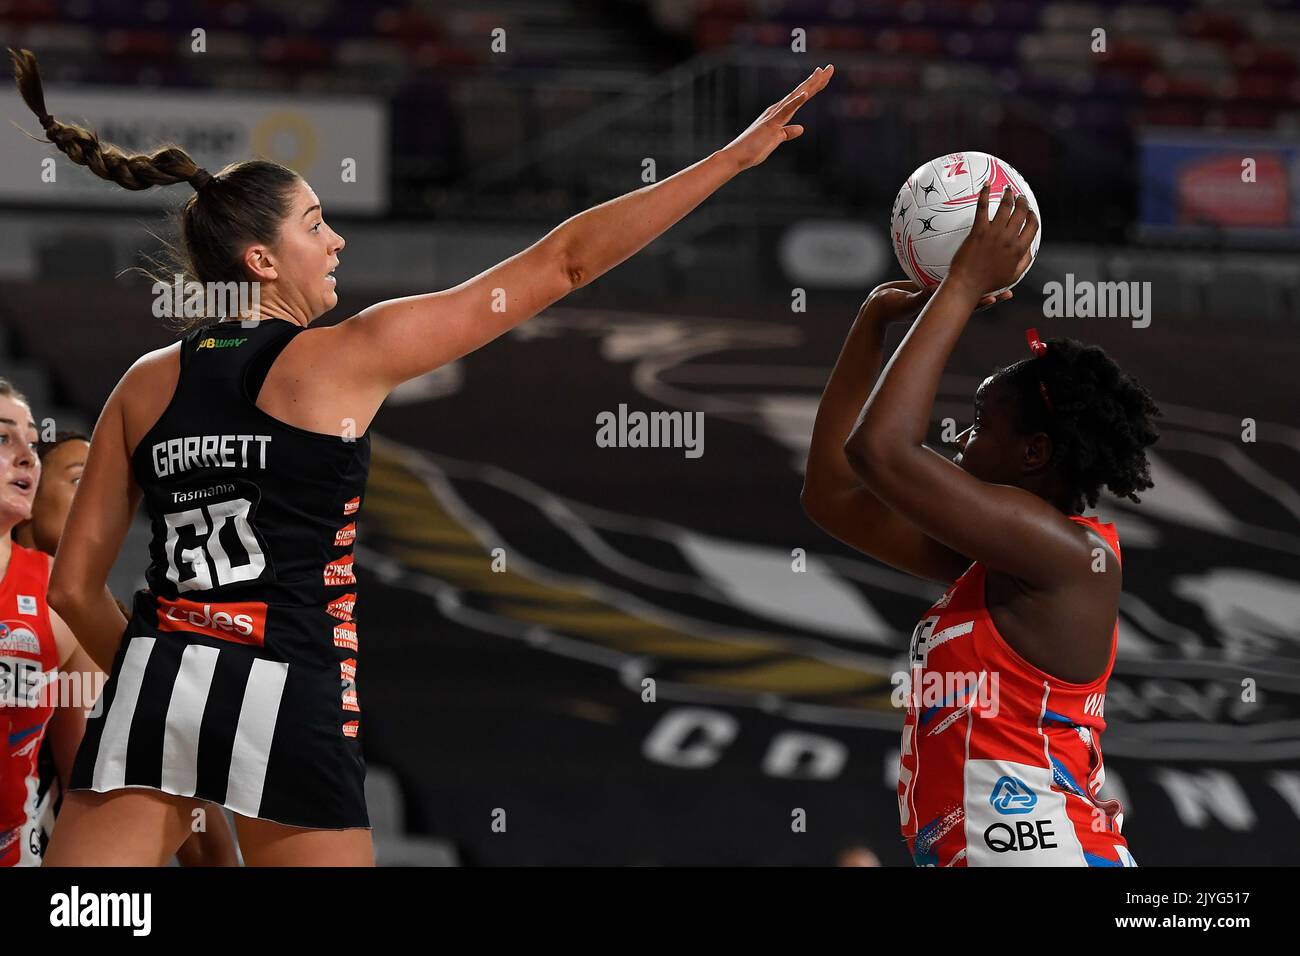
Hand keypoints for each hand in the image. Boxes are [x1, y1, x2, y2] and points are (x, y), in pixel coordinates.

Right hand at [722, 65, 832, 170]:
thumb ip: (788, 133)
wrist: (737, 156)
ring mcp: (774, 115)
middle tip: (830, 67)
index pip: (801, 97)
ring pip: (795, 97)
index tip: (825, 75)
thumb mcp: (776, 140)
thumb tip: (801, 128)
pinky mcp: (771, 124)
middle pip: (802, 92)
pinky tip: (804, 94)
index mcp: (780, 113)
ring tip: (821, 73)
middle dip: (816, 80)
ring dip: (808, 85)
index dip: (814, 86)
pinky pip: (785, 111)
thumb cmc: (754, 149)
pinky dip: (795, 102)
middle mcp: (778, 110)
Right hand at [859, 279, 1010, 327]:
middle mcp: (943, 300)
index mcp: (941, 306)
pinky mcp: (930, 286)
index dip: (985, 300)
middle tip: (1010, 287)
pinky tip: (963, 253)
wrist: (877, 307)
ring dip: (976, 277)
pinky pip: (947, 274)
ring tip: (992, 266)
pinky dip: (956, 266)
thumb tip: (932, 290)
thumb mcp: (906, 301)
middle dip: (990, 290)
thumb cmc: (890, 307)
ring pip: (962, 284)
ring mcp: (938, 293)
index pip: (967, 304)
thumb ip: (919, 296)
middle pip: (971, 294)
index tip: (1001, 297)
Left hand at [946, 182, 1038, 298]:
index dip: (1032, 217)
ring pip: (1006, 207)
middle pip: (1021, 213)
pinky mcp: (978, 231)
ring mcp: (994, 234)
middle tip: (1019, 197)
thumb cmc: (987, 283)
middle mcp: (1009, 239)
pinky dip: (985, 194)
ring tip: (1008, 190)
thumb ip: (1024, 262)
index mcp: (1019, 250)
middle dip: (1022, 202)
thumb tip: (1030, 251)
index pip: (1032, 227)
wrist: (967, 285)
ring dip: (1009, 195)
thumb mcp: (1012, 276)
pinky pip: (983, 207)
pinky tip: (987, 185)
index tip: (1030, 212)